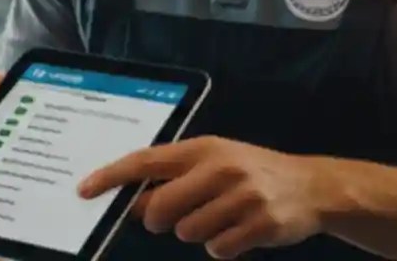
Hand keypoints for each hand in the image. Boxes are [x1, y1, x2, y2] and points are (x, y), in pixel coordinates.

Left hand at [78, 136, 330, 258]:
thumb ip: (175, 177)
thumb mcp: (213, 161)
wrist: (311, 186)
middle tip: (174, 217)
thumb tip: (133, 204)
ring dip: (197, 233)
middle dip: (159, 220)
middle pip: (161, 208)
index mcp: (202, 149)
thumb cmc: (250, 172)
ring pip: (188, 232)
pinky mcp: (260, 224)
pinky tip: (239, 230)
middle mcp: (220, 168)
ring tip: (221, 217)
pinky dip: (222, 246)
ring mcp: (242, 196)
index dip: (112, 177)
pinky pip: (218, 248)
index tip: (85, 190)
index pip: (145, 161)